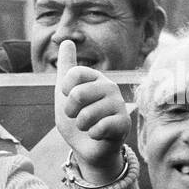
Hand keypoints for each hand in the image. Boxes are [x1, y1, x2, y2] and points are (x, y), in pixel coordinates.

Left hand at [54, 39, 128, 182]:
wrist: (87, 148)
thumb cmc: (77, 119)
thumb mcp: (65, 94)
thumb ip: (66, 69)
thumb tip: (66, 40)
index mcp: (95, 77)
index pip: (73, 74)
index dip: (64, 92)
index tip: (68, 98)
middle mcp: (109, 87)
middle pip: (77, 94)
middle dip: (70, 112)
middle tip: (77, 117)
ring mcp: (118, 104)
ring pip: (86, 115)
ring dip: (81, 126)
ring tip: (88, 126)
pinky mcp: (123, 123)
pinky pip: (98, 128)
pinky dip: (92, 135)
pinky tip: (98, 134)